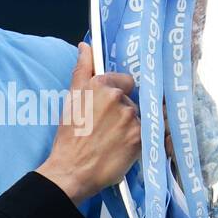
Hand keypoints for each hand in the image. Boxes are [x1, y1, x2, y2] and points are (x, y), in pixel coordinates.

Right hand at [37, 42, 140, 204]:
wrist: (71, 171)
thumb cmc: (68, 137)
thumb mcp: (71, 99)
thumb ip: (82, 69)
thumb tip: (86, 46)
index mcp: (101, 85)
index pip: (126, 81)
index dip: (119, 94)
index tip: (108, 108)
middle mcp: (119, 98)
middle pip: (133, 100)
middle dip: (124, 112)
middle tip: (107, 128)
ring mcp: (131, 119)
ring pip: (141, 117)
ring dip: (131, 127)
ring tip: (114, 140)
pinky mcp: (140, 138)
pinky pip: (149, 133)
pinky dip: (139, 140)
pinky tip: (124, 148)